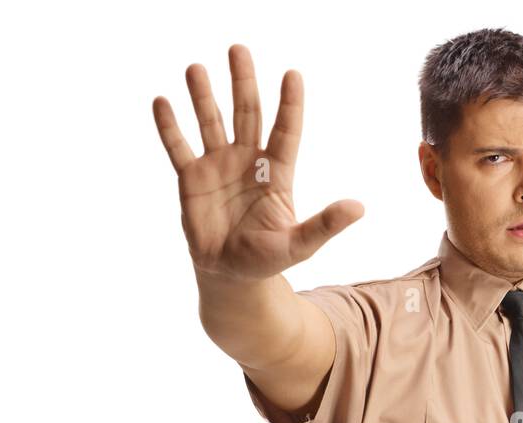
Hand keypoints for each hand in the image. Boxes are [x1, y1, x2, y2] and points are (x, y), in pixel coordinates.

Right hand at [151, 44, 363, 280]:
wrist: (230, 273)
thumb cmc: (267, 258)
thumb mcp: (300, 245)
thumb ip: (325, 225)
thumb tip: (359, 208)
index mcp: (277, 173)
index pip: (285, 131)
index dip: (289, 104)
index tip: (293, 74)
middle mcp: (248, 161)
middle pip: (246, 114)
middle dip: (243, 82)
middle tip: (238, 49)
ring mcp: (218, 166)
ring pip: (211, 122)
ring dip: (203, 96)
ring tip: (196, 68)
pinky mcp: (191, 178)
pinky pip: (179, 147)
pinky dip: (169, 126)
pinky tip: (162, 102)